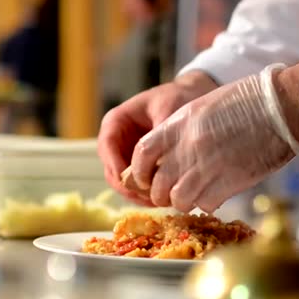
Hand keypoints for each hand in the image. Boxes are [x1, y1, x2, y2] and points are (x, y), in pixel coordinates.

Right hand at [98, 71, 218, 205]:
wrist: (190, 97)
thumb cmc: (176, 98)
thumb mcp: (169, 109)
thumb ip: (161, 132)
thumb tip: (158, 160)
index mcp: (116, 121)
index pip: (107, 145)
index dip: (116, 164)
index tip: (132, 178)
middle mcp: (115, 141)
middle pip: (111, 170)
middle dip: (128, 186)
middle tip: (149, 196)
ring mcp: (125, 157)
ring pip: (122, 183)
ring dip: (137, 195)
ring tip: (158, 201)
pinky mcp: (137, 168)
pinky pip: (135, 186)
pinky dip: (146, 195)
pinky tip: (162, 201)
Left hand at [130, 72, 296, 212]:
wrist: (282, 105)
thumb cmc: (247, 102)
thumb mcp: (202, 108)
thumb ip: (180, 132)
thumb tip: (166, 158)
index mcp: (177, 125)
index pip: (141, 154)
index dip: (140, 171)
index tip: (146, 178)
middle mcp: (187, 147)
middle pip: (157, 185)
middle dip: (161, 194)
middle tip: (172, 192)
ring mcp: (206, 166)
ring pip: (178, 200)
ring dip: (184, 202)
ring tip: (194, 195)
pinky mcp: (228, 182)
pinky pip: (205, 204)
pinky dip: (207, 203)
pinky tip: (216, 193)